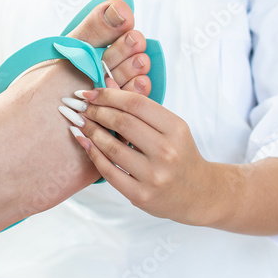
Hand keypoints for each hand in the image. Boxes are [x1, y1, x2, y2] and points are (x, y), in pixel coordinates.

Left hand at [61, 87, 219, 224]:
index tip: (91, 93)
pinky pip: (108, 171)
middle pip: (122, 122)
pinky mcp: (141, 195)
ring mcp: (154, 176)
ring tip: (80, 122)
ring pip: (112, 147)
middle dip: (96, 111)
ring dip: (90, 131)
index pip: (136, 104)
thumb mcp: (169, 127)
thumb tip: (107, 82)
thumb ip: (140, 106)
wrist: (197, 193)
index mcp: (176, 129)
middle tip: (82, 107)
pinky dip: (92, 153)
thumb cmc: (180, 154)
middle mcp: (167, 152)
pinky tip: (84, 142)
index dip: (108, 95)